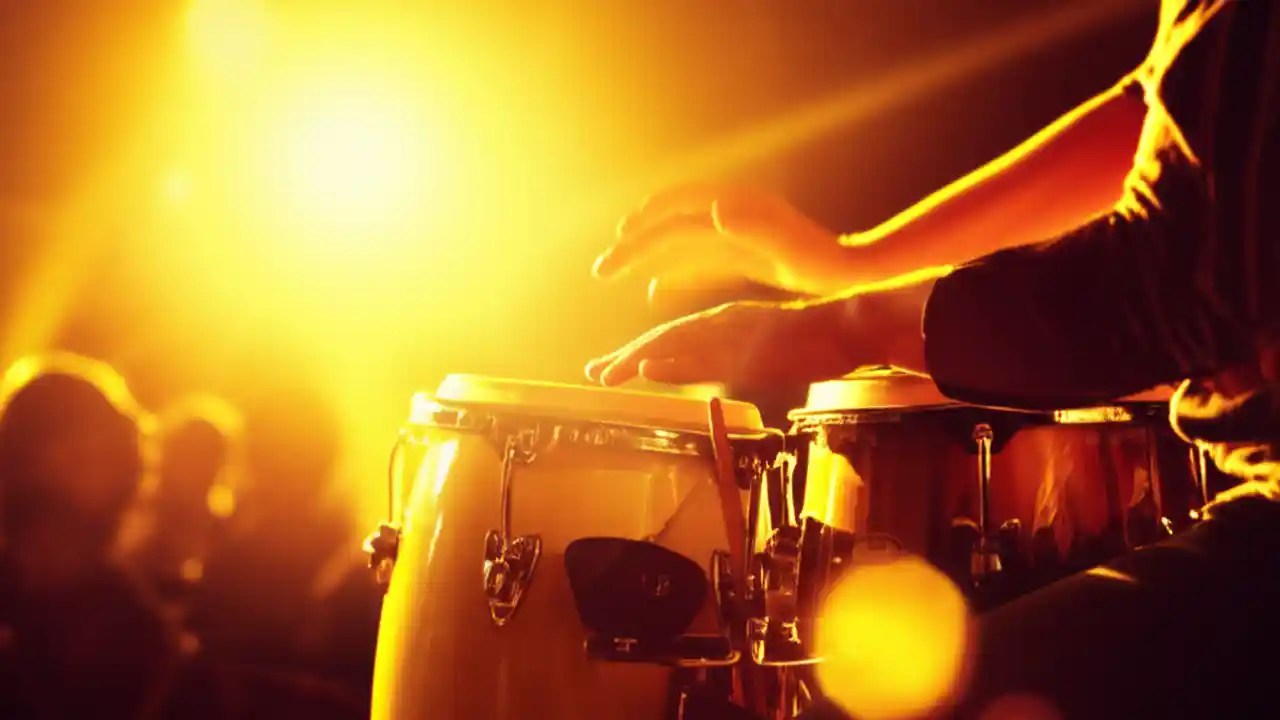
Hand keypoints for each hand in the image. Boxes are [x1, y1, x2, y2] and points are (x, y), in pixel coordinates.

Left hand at [585, 300, 859, 389]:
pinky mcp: (749, 347)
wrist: (852, 325)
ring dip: (636, 358)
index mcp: (725, 321)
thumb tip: (706, 370)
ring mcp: (735, 334)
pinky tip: (647, 367)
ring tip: (606, 371)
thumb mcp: (764, 348)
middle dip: (624, 356)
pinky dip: (673, 361)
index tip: (612, 366)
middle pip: (663, 339)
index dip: (638, 352)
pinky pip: (704, 357)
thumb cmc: (816, 340)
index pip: (672, 337)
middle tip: (594, 372)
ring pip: (675, 344)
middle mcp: (723, 323)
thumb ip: (733, 355)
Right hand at [592, 184, 856, 300]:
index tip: (617, 246)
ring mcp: (734, 233)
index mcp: (734, 208)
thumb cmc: (822, 260)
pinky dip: (671, 271)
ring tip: (614, 273)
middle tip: (600, 270)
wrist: (853, 271)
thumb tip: (714, 209)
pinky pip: (696, 260)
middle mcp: (729, 215)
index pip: (676, 213)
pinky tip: (654, 288)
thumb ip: (751, 226)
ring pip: (677, 242)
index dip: (643, 229)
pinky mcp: (741, 253)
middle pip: (669, 226)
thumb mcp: (787, 244)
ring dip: (645, 256)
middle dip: (633, 245)